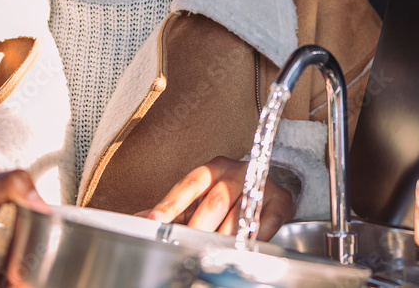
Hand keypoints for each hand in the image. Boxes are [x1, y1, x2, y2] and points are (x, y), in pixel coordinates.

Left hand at [138, 156, 294, 240]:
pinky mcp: (280, 200)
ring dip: (225, 237)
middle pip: (216, 200)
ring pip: (240, 215)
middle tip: (187, 243)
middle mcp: (236, 171)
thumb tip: (138, 220)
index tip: (154, 220)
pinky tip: (242, 246)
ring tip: (212, 250)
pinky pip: (266, 222)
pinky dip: (253, 238)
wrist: (265, 186)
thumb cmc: (227, 196)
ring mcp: (259, 183)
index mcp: (213, 168)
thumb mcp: (199, 200)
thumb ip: (172, 211)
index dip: (172, 202)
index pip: (190, 183)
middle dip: (200, 227)